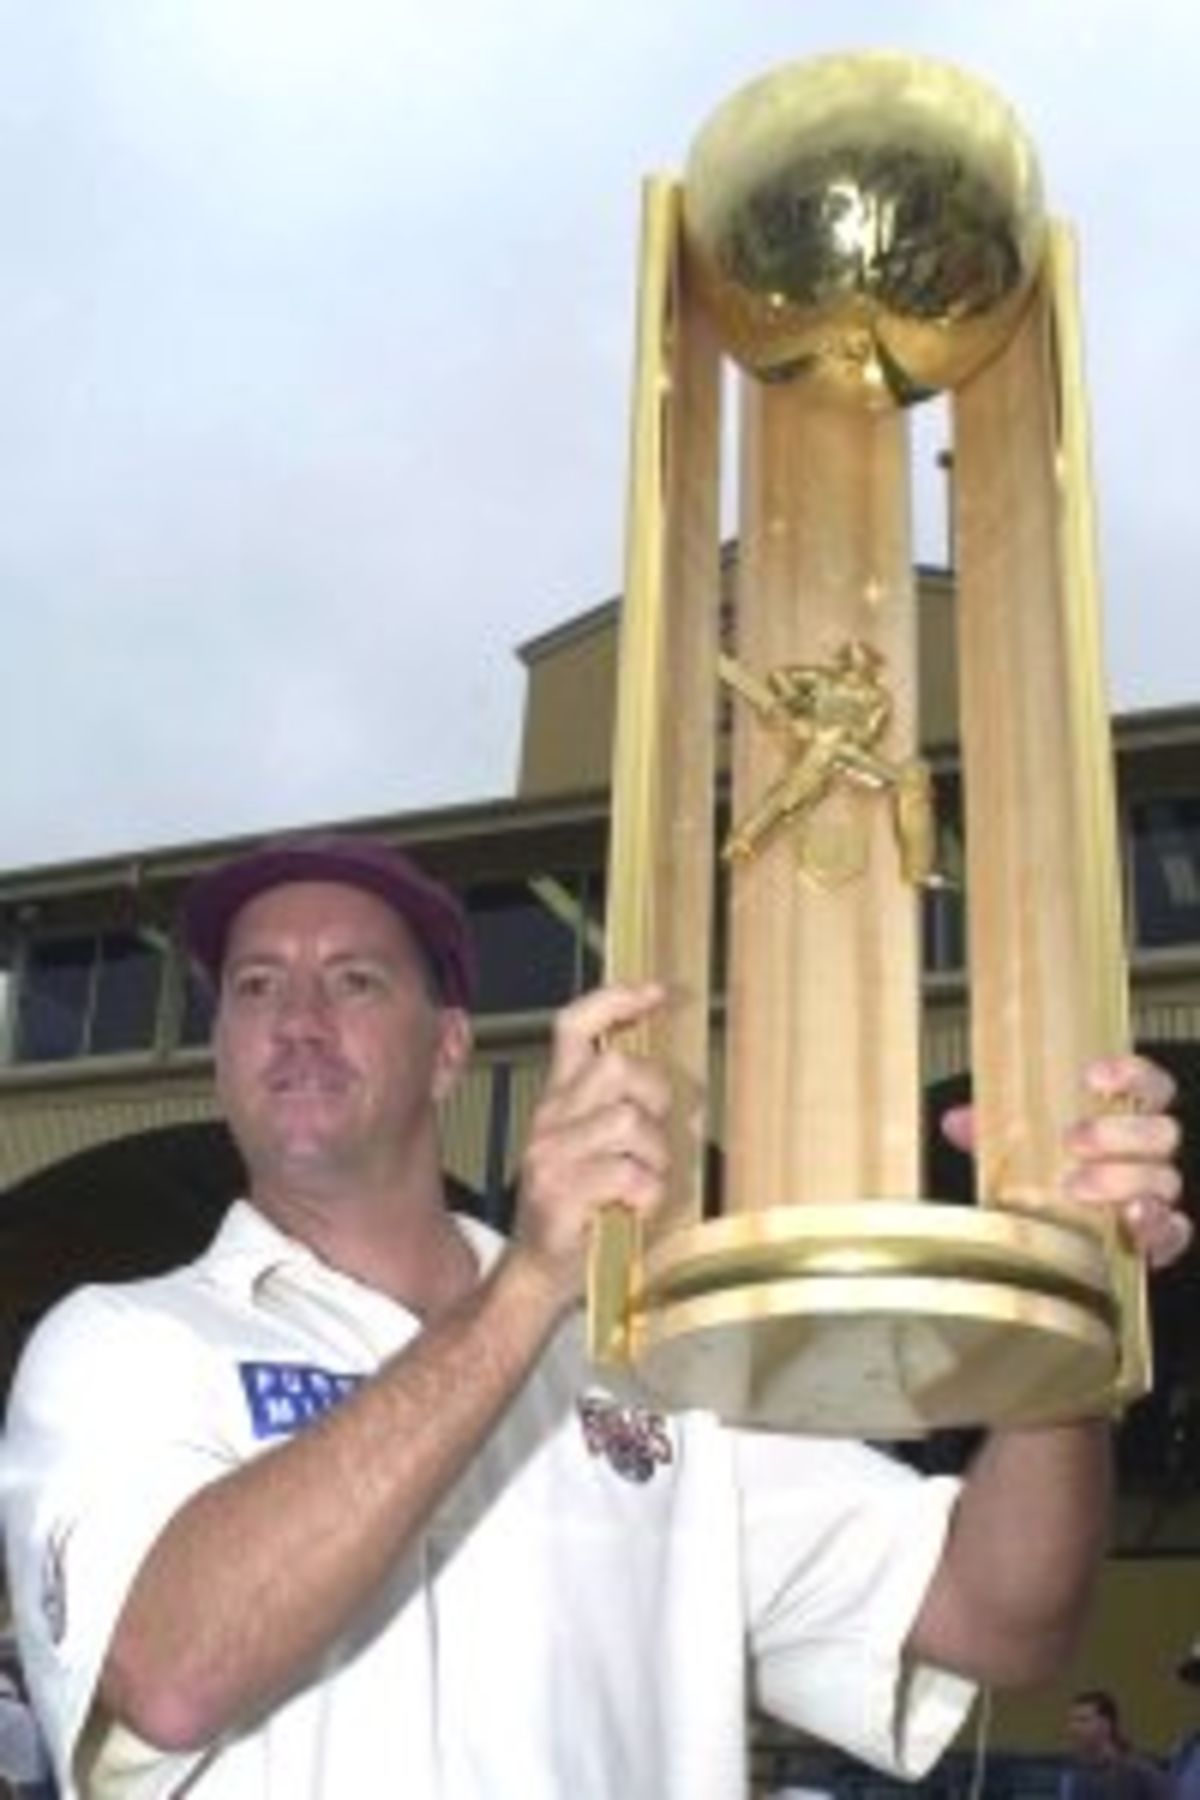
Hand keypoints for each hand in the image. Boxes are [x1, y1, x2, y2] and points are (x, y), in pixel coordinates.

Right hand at [512, 983, 669, 1308]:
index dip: (616, 1000)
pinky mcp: (558, 1192)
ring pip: (627, 1121)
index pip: (575, 1026)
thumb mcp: (602, 1150)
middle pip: (616, 1067)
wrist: (537, 1275)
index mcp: (560, 1099)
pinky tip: (637, 1208)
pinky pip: (626, 1172)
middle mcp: (549, 1117)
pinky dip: (648, 1192)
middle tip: (660, 1140)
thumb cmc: (583, 1212)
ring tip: (647, 1184)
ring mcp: (550, 1154)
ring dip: (656, 1156)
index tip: (657, 992)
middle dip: (657, 1097)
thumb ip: (632, 1114)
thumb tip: (690, 1099)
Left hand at [941, 1054, 1191, 1269]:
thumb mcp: (1018, 1141)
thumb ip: (992, 1126)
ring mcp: (1157, 1191)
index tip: (1092, 1077)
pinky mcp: (1159, 1234)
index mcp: (1125, 1115)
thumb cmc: (1049, 1170)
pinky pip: (1172, 1228)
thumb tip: (956, 1120)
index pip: (1148, 1084)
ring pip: (1164, 1178)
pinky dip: (1153, 1224)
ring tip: (1077, 1186)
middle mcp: (1148, 1151)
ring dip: (1122, 1180)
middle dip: (1118, 1133)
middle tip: (1073, 1140)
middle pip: (1159, 1132)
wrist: (1063, 1229)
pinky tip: (1128, 1220)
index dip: (1128, 1075)